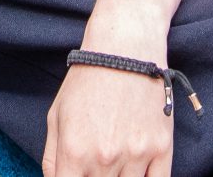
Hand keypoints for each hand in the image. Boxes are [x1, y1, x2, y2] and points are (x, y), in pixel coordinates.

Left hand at [43, 60, 173, 176]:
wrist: (125, 48)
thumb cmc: (88, 80)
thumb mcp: (56, 116)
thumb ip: (51, 159)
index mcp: (74, 152)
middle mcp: (104, 158)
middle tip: (97, 167)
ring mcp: (135, 155)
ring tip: (115, 166)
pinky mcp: (161, 148)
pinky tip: (137, 172)